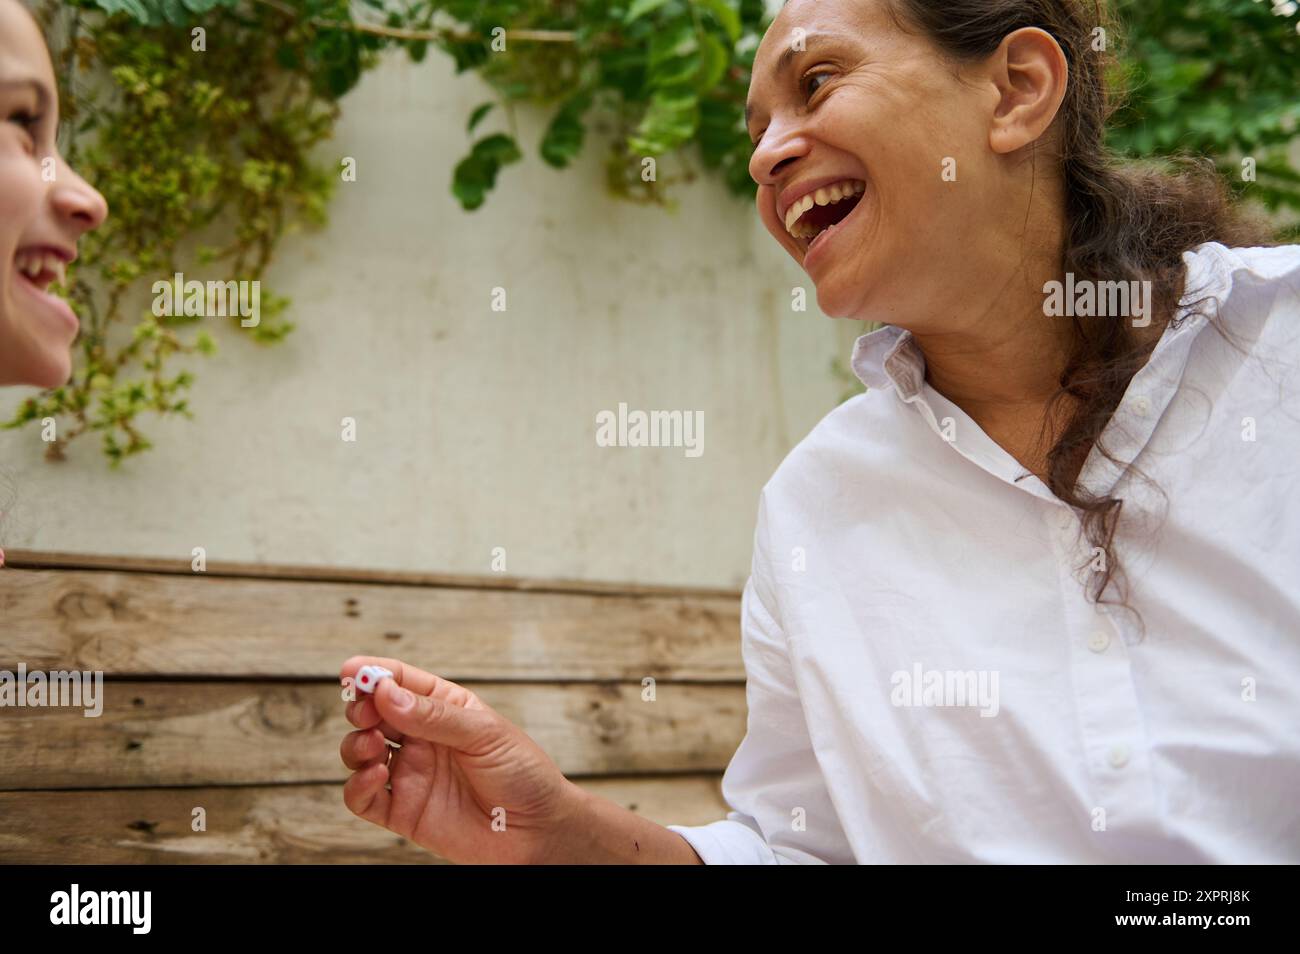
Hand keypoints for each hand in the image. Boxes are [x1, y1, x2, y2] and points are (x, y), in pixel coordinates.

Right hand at [338, 655, 582, 863]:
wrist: (537, 829)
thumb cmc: (522, 772)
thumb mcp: (485, 733)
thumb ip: (434, 716)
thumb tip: (386, 694)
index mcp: (443, 707)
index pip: (400, 681)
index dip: (372, 673)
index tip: (351, 670)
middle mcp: (421, 737)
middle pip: (373, 713)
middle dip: (361, 707)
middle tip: (364, 711)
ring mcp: (410, 773)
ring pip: (360, 752)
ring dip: (355, 745)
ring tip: (372, 745)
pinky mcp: (403, 811)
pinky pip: (363, 798)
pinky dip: (358, 785)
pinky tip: (376, 776)